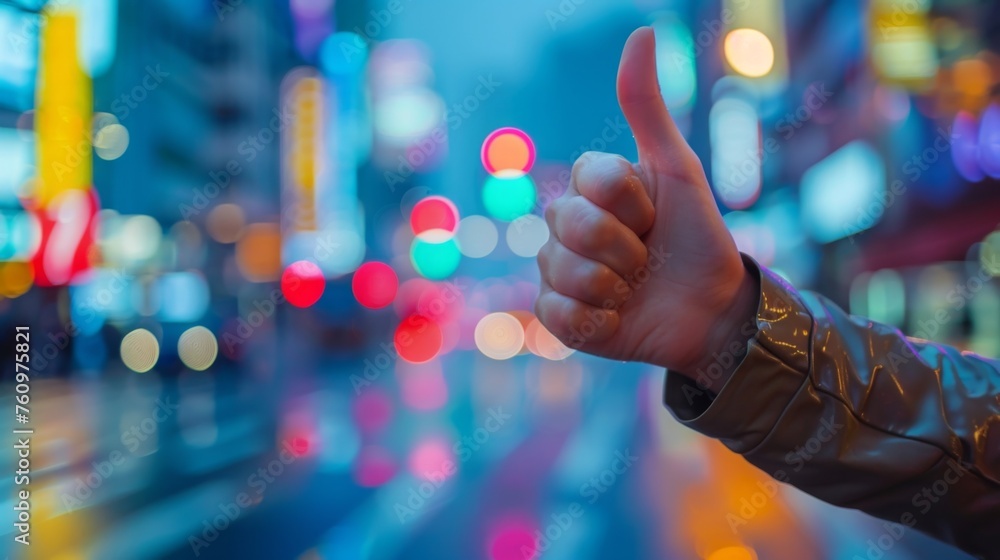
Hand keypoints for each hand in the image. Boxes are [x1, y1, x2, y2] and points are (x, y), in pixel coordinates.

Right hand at [535, 27, 758, 389]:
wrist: (714, 310)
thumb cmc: (698, 236)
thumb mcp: (679, 169)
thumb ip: (648, 108)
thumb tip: (640, 31)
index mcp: (590, 189)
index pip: (589, 178)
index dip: (632, 202)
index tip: (656, 216)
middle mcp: (566, 227)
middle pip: (569, 224)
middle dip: (625, 247)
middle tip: (649, 259)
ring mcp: (559, 273)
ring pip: (561, 271)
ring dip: (613, 287)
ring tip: (634, 291)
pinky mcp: (561, 318)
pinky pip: (557, 314)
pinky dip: (597, 321)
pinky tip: (619, 318)